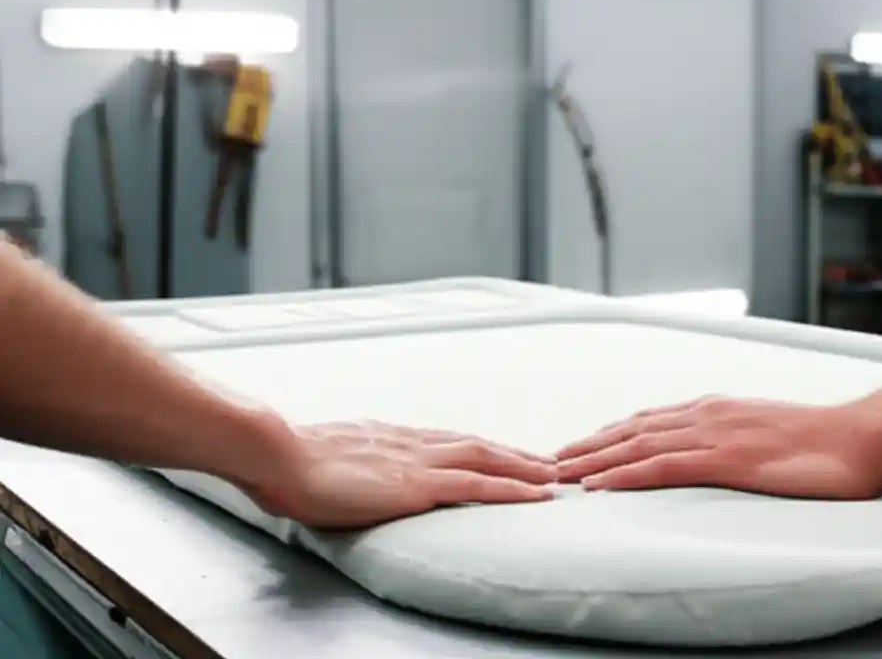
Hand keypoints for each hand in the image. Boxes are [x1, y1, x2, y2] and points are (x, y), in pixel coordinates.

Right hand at [248, 421, 555, 530]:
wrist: (278, 454)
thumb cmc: (291, 461)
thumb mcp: (331, 455)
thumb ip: (352, 459)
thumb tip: (352, 468)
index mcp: (393, 437)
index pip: (450, 441)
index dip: (482, 448)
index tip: (506, 453)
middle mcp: (413, 442)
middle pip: (477, 444)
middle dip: (515, 454)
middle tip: (547, 462)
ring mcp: (419, 460)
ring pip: (487, 459)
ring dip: (526, 467)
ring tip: (554, 476)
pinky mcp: (418, 483)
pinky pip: (477, 485)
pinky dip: (513, 487)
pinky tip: (536, 494)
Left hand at [556, 396, 881, 499]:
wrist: (859, 440)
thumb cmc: (823, 444)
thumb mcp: (769, 435)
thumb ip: (737, 440)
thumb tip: (721, 455)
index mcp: (717, 409)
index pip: (650, 420)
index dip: (612, 434)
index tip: (582, 446)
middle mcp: (707, 415)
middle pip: (632, 429)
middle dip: (590, 445)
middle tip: (553, 460)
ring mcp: (713, 434)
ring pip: (636, 445)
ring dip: (594, 459)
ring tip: (560, 472)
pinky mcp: (723, 459)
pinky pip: (661, 467)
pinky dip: (624, 475)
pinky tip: (600, 486)